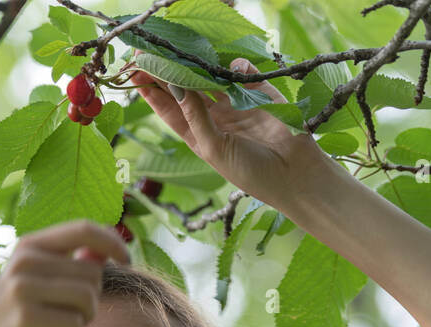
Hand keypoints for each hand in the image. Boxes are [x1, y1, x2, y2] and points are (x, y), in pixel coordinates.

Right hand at [0, 219, 129, 326]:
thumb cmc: (18, 318)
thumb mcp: (41, 283)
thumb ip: (74, 263)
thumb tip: (110, 249)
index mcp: (28, 245)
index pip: (83, 228)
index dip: (112, 241)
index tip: (126, 259)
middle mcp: (24, 261)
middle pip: (93, 272)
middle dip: (91, 298)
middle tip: (64, 313)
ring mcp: (23, 288)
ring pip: (88, 298)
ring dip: (82, 318)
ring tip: (55, 324)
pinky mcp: (27, 317)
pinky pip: (75, 322)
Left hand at [128, 57, 332, 211]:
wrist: (296, 176)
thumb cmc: (252, 172)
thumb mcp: (214, 148)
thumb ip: (194, 116)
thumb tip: (173, 86)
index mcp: (199, 136)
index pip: (168, 108)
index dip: (151, 90)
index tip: (134, 70)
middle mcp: (214, 118)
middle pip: (184, 88)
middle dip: (166, 70)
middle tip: (147, 49)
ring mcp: (235, 104)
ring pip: (208, 76)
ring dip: (192, 62)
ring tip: (175, 46)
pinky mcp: (258, 93)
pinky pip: (240, 72)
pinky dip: (232, 66)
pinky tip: (227, 68)